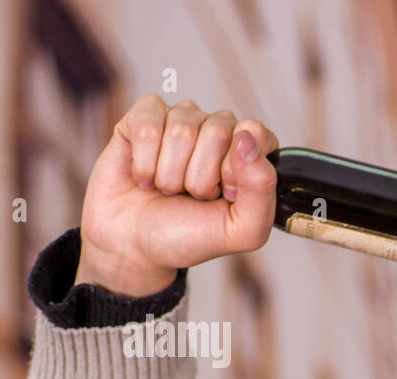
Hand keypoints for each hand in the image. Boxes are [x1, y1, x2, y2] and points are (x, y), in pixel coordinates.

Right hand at [76, 94, 280, 296]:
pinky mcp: (144, 116)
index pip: (255, 133)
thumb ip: (262, 188)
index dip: (235, 169)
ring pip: (180, 131)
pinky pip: (146, 127)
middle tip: (192, 195)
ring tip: (168, 189)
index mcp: (249, 152)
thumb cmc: (189, 236)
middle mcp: (218, 129)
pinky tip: (144, 176)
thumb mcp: (241, 230)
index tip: (225, 194)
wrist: (135, 244)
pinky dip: (143, 163)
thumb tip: (247, 136)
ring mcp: (181, 119)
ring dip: (170, 175)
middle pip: (217, 132)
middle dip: (200, 178)